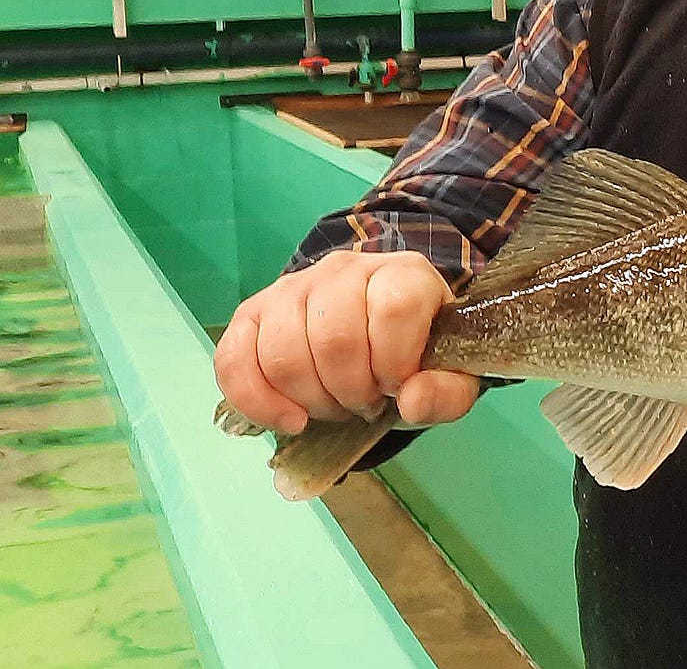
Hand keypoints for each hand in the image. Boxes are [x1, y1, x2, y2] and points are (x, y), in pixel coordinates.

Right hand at [213, 250, 479, 434]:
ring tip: (335, 406)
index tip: (398, 387)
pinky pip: (234, 358)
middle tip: (366, 404)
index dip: (395, 361)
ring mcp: (293, 286)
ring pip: (284, 352)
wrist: (376, 327)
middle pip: (334, 339)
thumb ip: (447, 392)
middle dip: (351, 392)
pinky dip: (256, 400)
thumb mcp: (450, 374)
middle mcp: (344, 268)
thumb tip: (411, 402)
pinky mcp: (253, 312)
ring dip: (311, 399)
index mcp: (402, 273)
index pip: (394, 308)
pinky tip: (290, 420)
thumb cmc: (415, 350)